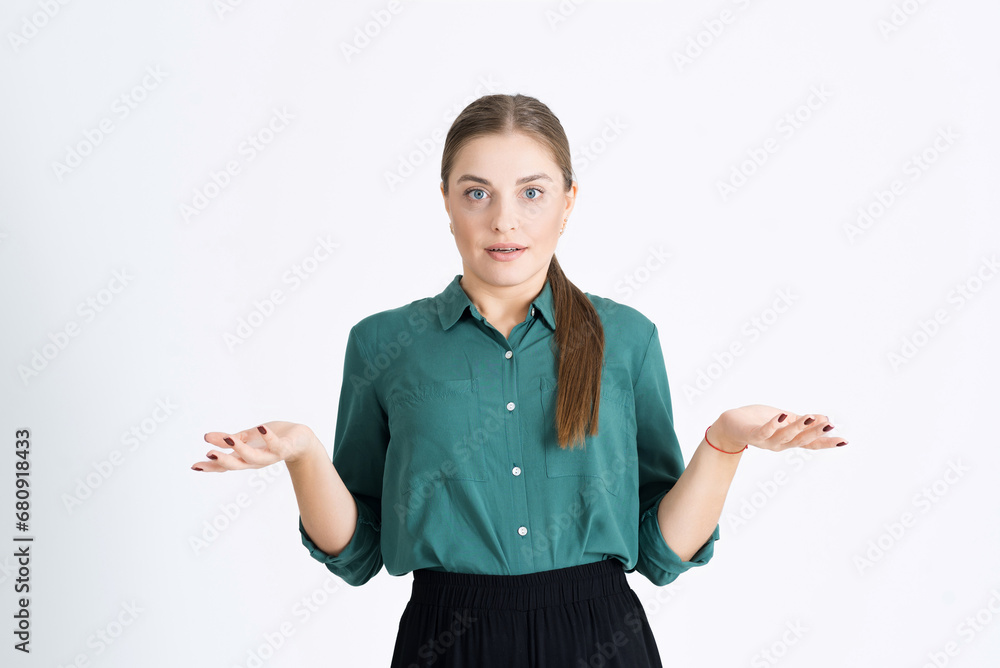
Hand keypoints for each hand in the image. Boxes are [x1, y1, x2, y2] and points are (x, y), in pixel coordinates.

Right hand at [192, 421, 315, 471]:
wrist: (301, 440)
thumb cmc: (272, 438)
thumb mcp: (247, 437)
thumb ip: (229, 440)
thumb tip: (206, 437)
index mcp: (245, 458)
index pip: (225, 465)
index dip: (210, 467)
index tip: (194, 466)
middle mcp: (256, 461)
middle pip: (237, 465)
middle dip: (223, 461)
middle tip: (208, 453)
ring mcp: (270, 456)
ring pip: (254, 458)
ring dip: (241, 449)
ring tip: (230, 439)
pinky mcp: (284, 448)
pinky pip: (276, 444)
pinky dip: (269, 437)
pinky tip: (262, 428)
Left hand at [710, 404, 847, 452]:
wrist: (730, 425)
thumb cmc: (758, 420)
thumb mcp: (785, 419)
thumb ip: (802, 422)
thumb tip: (826, 419)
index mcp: (789, 440)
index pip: (811, 443)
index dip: (827, 443)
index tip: (844, 441)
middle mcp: (780, 444)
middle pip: (800, 440)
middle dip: (815, 432)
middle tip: (829, 424)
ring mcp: (766, 441)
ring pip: (784, 436)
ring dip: (797, 427)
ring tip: (809, 417)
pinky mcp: (752, 434)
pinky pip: (763, 431)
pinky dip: (772, 424)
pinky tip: (780, 415)